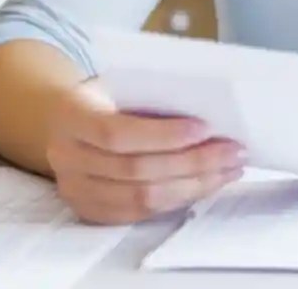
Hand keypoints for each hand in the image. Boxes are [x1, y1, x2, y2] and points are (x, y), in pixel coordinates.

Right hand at [45, 82, 245, 224]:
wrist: (64, 122)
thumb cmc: (105, 96)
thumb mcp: (118, 83)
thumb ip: (151, 94)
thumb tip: (209, 107)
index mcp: (70, 115)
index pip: (116, 133)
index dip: (164, 135)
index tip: (206, 128)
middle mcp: (66, 157)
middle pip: (136, 170)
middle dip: (193, 162)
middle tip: (233, 150)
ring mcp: (75, 190)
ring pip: (143, 198)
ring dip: (195, 184)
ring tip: (230, 168)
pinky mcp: (91, 212)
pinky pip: (142, 214)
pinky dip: (181, 199)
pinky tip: (209, 183)